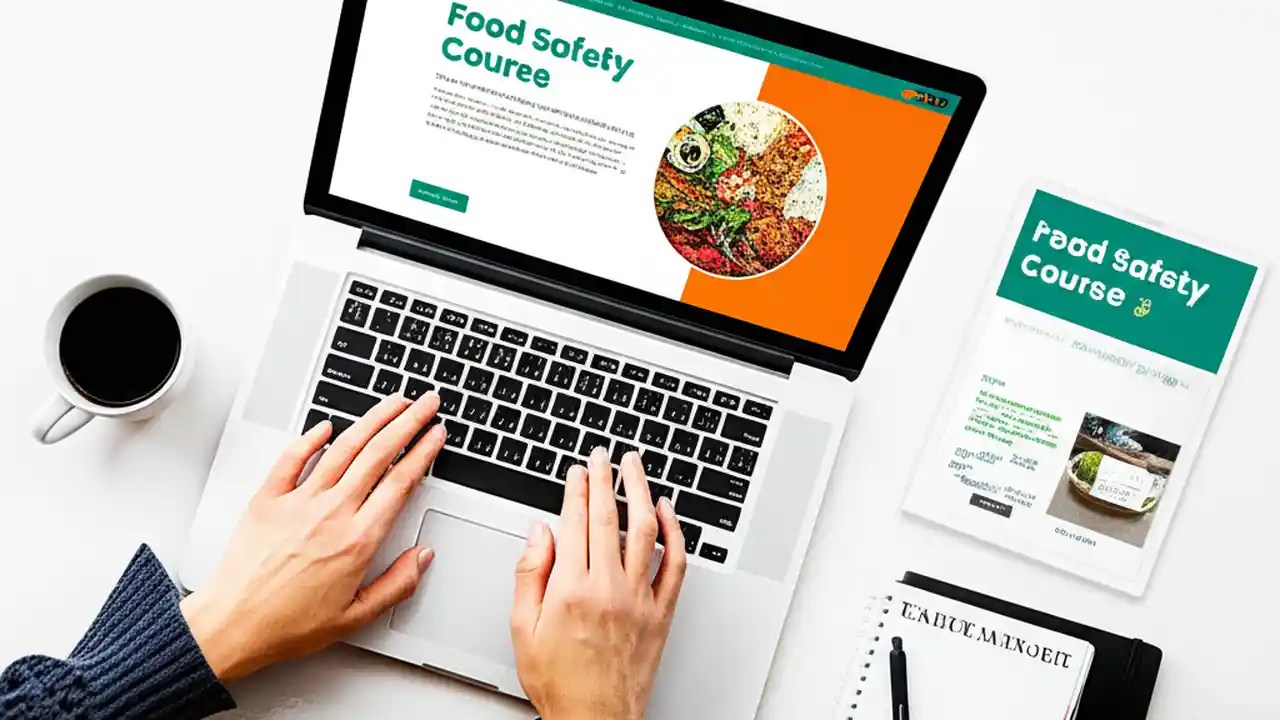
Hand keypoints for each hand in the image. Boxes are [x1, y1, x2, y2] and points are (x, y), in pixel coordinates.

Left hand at [181, 393, 445, 682]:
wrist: (234, 626)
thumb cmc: (290, 625)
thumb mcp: (357, 616)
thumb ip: (398, 584)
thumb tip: (423, 556)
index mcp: (358, 540)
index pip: (400, 482)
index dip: (423, 452)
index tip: (436, 434)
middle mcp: (331, 513)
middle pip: (378, 453)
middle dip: (408, 422)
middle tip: (426, 404)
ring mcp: (298, 502)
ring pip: (343, 447)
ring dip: (372, 419)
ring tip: (392, 403)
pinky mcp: (267, 500)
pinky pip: (291, 458)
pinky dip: (310, 438)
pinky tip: (326, 426)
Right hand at [511, 447, 686, 719]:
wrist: (595, 719)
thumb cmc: (559, 682)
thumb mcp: (523, 630)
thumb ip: (529, 575)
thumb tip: (539, 533)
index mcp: (570, 590)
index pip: (574, 523)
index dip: (576, 489)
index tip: (578, 470)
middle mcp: (608, 588)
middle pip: (608, 518)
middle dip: (605, 479)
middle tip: (603, 456)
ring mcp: (639, 598)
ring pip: (645, 531)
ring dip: (641, 492)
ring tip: (635, 468)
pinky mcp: (661, 612)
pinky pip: (676, 564)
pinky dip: (675, 533)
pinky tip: (668, 512)